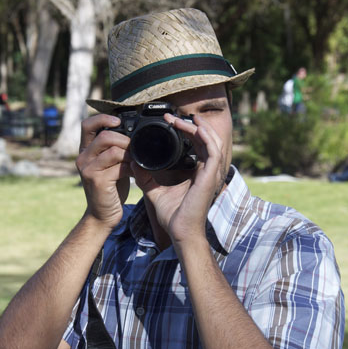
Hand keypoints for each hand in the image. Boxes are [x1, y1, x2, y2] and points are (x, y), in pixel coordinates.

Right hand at [76, 114, 131, 227]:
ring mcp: (88, 169)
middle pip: (104, 135)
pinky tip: (135, 171)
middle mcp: (82, 157)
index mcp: (85, 150)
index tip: (119, 121)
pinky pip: (119, 166)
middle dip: (125, 139)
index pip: (87, 124)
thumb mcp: (110, 165)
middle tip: (136, 148)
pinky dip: (131, 166)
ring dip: (130, 152)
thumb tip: (134, 134)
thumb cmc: (110, 188)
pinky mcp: (97, 180)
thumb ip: (115, 149)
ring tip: (136, 159)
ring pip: (113, 149)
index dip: (103, 118)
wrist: (102, 215)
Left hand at [133, 113, 226, 245]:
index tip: (170, 122)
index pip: (198, 144)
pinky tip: (196, 127)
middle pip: (207, 139)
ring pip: (213, 141)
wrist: (180, 231)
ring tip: (184, 118)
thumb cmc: (173, 215)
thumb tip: (134, 161)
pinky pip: (214, 151)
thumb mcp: (154, 189)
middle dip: (192, 124)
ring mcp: (211, 173)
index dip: (187, 130)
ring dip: (199, 127)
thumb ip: (146, 175)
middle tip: (174, 117)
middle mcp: (207, 170)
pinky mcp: (211, 177)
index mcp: (198, 171)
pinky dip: (207, 137)